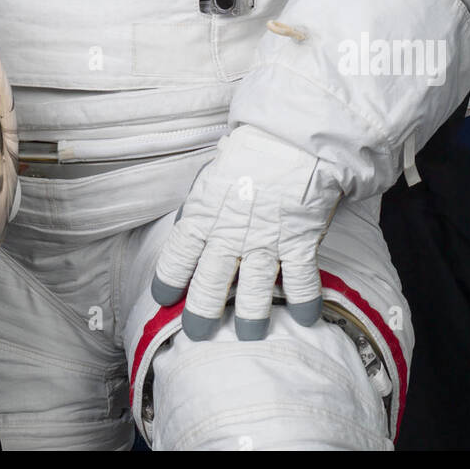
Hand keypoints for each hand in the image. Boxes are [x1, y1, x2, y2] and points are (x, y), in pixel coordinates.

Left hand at [151, 124, 342, 340]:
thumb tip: (191, 229)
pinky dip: (303, 302)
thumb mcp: (213, 174)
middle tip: (197, 332)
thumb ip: (203, 206)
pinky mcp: (298, 240)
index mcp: (203, 212)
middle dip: (201, 311)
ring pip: (252, 290)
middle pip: (209, 282)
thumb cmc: (251, 150)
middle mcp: (230, 231)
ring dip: (249, 316)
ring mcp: (265, 239)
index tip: (165, 298)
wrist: (292, 134)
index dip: (169, 280)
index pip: (178, 254)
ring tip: (247, 334)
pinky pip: (300, 280)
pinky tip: (304, 319)